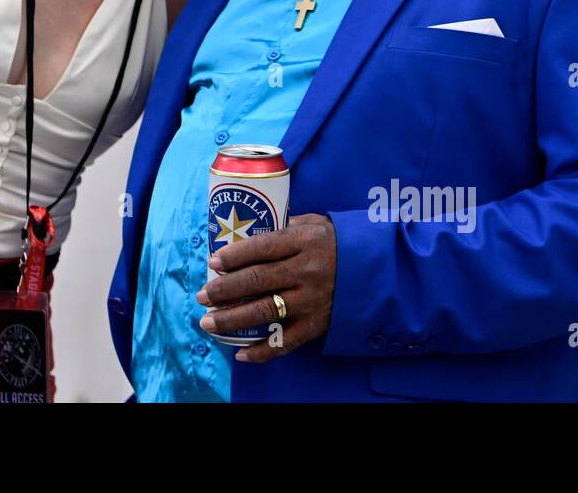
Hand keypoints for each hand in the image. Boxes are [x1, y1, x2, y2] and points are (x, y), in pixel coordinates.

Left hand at [196, 213, 335, 362]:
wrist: (376, 268)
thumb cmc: (337, 241)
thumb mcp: (313, 223)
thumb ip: (283, 227)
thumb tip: (248, 233)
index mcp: (302, 242)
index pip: (261, 249)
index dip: (234, 257)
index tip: (213, 263)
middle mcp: (304, 272)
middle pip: (256, 281)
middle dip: (223, 290)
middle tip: (201, 296)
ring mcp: (310, 300)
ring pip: (264, 312)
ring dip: (231, 319)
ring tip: (208, 322)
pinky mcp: (316, 325)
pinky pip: (285, 342)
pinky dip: (261, 351)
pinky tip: (240, 353)